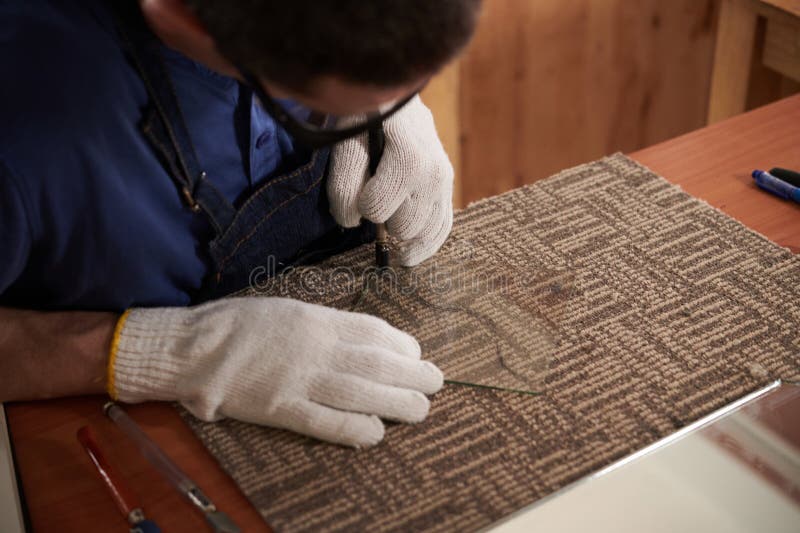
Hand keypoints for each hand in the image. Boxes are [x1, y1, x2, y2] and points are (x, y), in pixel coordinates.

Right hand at [109, 297, 442, 446]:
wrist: (193, 347)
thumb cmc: (240, 324)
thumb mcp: (288, 309)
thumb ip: (324, 324)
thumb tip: (362, 338)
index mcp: (316, 320)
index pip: (373, 331)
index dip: (402, 345)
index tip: (416, 354)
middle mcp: (316, 348)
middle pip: (377, 363)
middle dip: (412, 374)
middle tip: (436, 383)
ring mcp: (300, 380)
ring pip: (361, 393)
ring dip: (397, 403)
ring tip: (421, 410)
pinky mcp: (282, 409)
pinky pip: (327, 423)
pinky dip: (356, 428)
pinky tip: (376, 432)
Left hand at [328, 96, 453, 265]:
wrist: (393, 94)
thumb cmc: (365, 116)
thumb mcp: (345, 142)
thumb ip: (344, 182)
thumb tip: (351, 223)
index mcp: (409, 157)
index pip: (377, 207)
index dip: (358, 204)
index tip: (354, 187)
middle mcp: (435, 172)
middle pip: (405, 226)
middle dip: (385, 220)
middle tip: (374, 200)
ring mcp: (446, 180)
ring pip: (427, 233)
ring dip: (405, 237)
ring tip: (390, 238)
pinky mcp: (448, 186)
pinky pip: (443, 226)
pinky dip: (427, 243)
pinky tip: (411, 255)